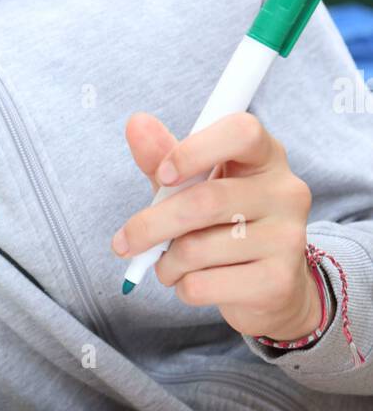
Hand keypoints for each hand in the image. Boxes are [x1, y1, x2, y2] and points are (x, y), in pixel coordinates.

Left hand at [111, 111, 320, 340]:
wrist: (272, 285)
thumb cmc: (226, 224)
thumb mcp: (195, 185)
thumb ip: (164, 157)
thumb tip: (136, 123)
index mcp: (266, 156)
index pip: (242, 132)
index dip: (194, 151)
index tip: (162, 175)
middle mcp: (285, 192)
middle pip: (205, 201)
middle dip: (151, 225)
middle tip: (124, 243)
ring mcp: (287, 237)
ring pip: (197, 249)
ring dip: (166, 263)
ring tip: (170, 265)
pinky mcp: (277, 281)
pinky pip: (203, 285)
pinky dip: (181, 287)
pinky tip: (192, 282)